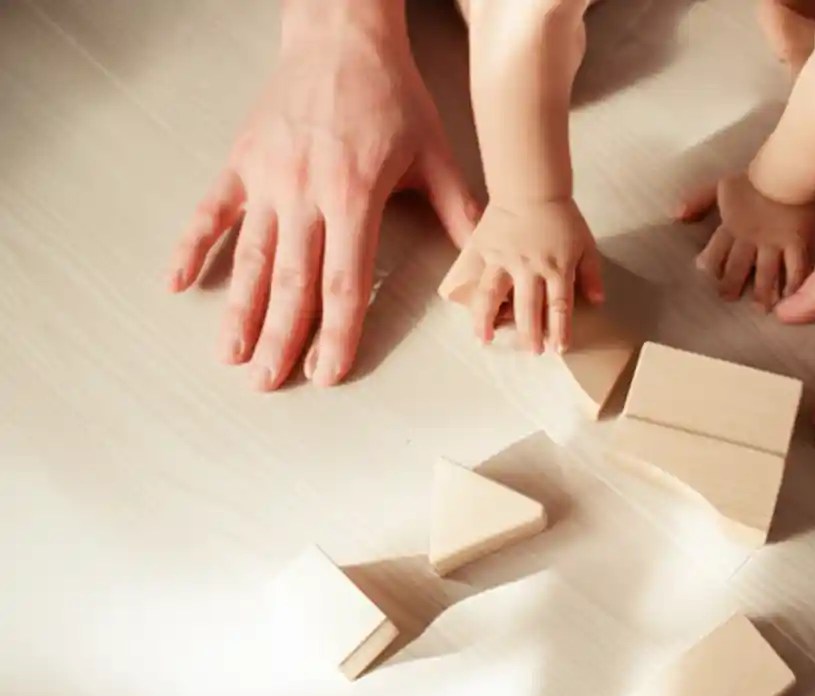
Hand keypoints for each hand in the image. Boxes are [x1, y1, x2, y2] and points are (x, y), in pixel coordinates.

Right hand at [167, 2, 476, 389]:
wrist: (342, 35)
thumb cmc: (392, 94)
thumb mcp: (436, 153)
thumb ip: (459, 212)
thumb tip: (481, 263)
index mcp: (355, 197)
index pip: (345, 283)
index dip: (337, 333)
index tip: (327, 373)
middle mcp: (306, 194)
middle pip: (291, 283)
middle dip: (281, 339)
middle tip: (269, 383)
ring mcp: (267, 179)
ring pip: (249, 258)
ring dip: (239, 310)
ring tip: (231, 355)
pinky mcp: (241, 161)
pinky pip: (210, 212)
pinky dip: (191, 247)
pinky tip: (176, 284)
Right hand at [445, 199, 604, 353]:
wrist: (530, 187)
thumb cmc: (561, 216)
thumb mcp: (585, 244)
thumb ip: (591, 274)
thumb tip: (598, 301)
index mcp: (557, 267)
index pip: (560, 306)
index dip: (560, 330)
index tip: (559, 349)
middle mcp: (530, 267)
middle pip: (528, 308)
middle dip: (530, 334)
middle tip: (532, 352)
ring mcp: (503, 260)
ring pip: (492, 296)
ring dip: (488, 321)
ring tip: (486, 340)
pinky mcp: (483, 250)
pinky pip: (475, 277)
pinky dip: (471, 297)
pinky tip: (468, 312)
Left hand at [677, 174, 814, 310]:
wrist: (787, 172)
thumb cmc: (754, 178)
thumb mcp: (720, 186)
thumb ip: (698, 200)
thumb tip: (674, 215)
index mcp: (731, 227)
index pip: (715, 253)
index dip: (710, 265)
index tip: (708, 275)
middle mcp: (750, 240)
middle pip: (737, 268)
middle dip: (730, 286)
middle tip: (728, 298)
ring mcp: (775, 244)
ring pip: (765, 274)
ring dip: (762, 293)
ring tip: (761, 309)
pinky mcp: (797, 243)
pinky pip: (796, 268)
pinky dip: (793, 285)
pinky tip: (790, 297)